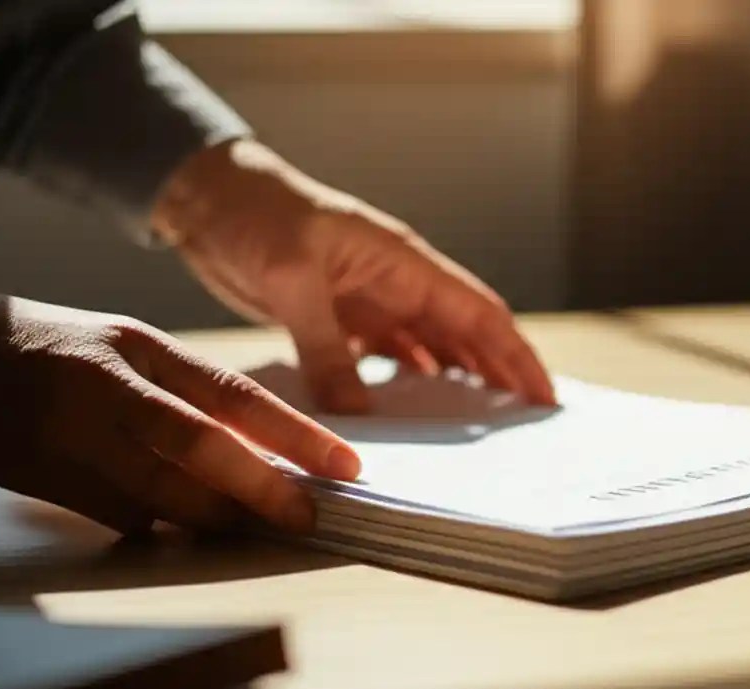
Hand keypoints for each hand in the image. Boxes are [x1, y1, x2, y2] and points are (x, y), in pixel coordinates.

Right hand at [0, 284, 359, 534]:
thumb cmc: (51, 348)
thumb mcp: (123, 349)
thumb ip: (182, 394)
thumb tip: (254, 452)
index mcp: (141, 347)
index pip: (236, 395)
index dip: (297, 434)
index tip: (345, 466)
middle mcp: (110, 387)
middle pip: (203, 446)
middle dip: (263, 489)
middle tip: (307, 516)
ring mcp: (71, 432)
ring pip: (160, 492)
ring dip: (212, 517)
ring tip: (253, 527)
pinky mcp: (39, 473)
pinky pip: (113, 514)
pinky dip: (153, 524)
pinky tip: (178, 528)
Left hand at [152, 139, 555, 413]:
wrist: (205, 197)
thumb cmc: (255, 215)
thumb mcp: (290, 279)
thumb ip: (325, 347)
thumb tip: (357, 417)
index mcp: (403, 263)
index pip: (479, 313)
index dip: (516, 355)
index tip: (543, 394)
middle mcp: (396, 283)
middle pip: (465, 336)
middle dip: (499, 376)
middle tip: (527, 424)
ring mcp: (369, 302)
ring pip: (429, 350)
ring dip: (455, 384)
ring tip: (479, 430)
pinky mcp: (338, 319)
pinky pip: (383, 359)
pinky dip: (401, 388)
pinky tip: (409, 417)